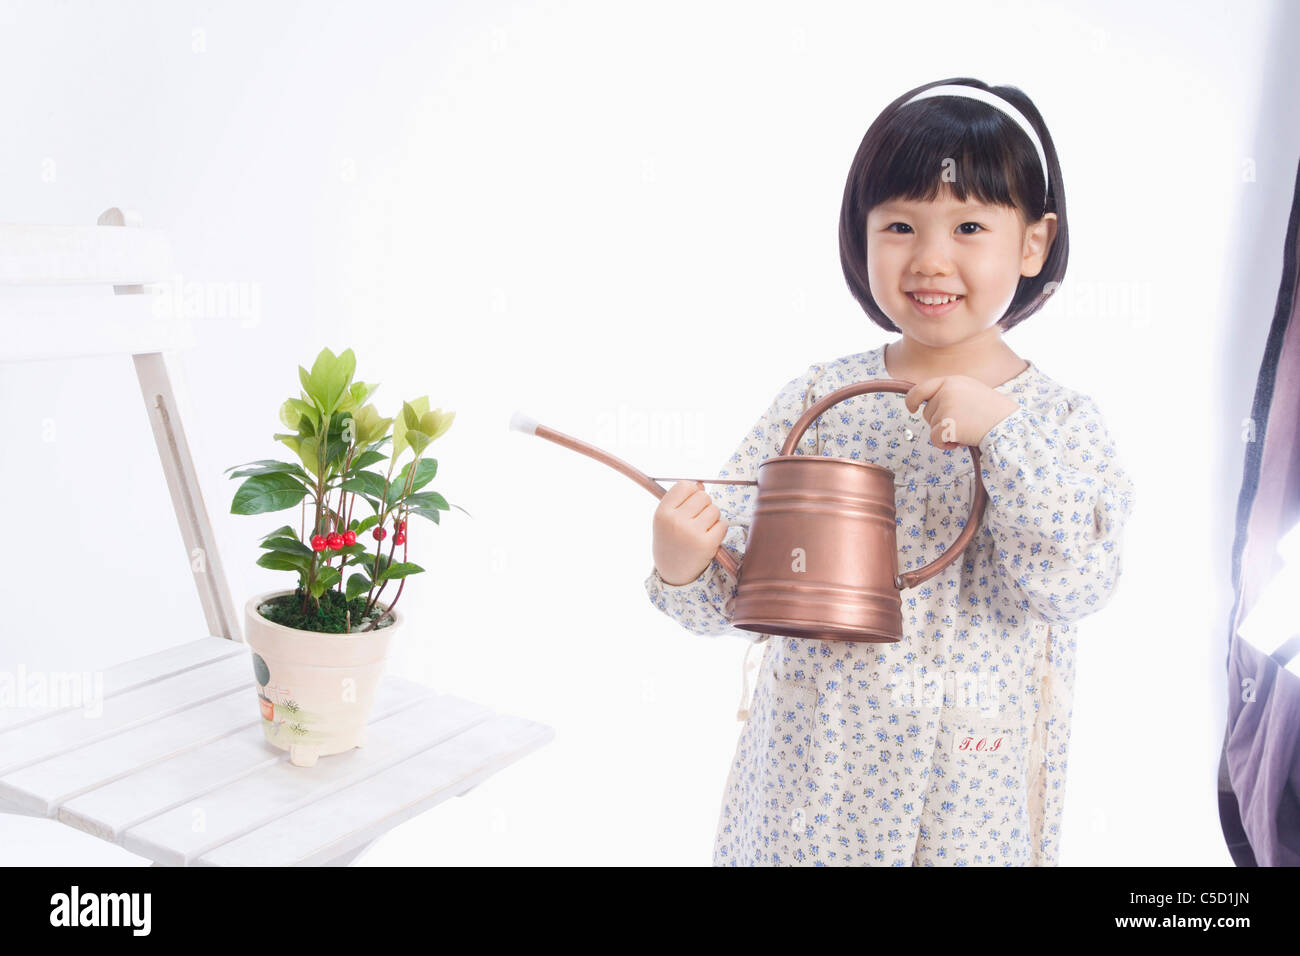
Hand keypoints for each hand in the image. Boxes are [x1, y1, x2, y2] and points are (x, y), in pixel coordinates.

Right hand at [652, 481, 728, 585]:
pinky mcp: (707, 544)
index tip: (689, 504)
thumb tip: (701, 485)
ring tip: (701, 530)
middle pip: (703, 496)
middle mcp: (675, 521)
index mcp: (662, 513)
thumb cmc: (670, 541)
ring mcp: (691, 533)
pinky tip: (708, 539)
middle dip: (704, 506)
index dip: (691, 492)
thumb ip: (680, 501)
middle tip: (696, 520)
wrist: (672, 574)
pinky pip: (722, 525)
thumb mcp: (665, 520)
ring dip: (712, 518)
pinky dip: (719, 530)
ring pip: (714, 510)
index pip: (684, 485)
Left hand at [903, 376, 1019, 450]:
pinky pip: (934, 439)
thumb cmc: (992, 412)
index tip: (911, 408)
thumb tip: (927, 405)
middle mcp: (946, 391)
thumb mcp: (970, 392)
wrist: (1008, 424)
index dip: (913, 399)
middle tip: (962, 423)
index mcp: (952, 381)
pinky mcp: (947, 423)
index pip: (922, 388)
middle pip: (927, 412)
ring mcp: (946, 406)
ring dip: (945, 433)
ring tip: (966, 429)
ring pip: (931, 426)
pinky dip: (944, 444)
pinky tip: (960, 441)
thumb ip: (950, 393)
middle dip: (940, 422)